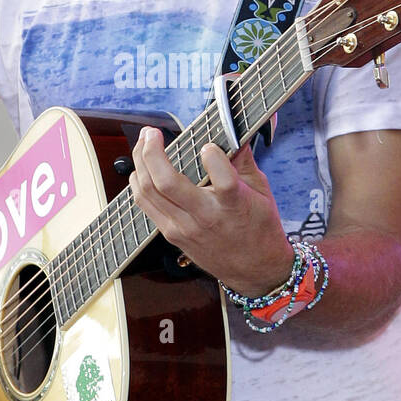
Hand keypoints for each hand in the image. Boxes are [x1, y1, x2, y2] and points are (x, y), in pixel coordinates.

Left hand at [129, 128, 292, 296]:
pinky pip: (146, 205)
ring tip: (143, 144)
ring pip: (148, 193)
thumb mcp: (261, 191)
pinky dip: (139, 183)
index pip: (222, 178)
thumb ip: (243, 159)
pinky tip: (141, 169)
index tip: (209, 146)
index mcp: (234, 205)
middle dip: (151, 151)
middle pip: (166, 183)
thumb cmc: (260, 228)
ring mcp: (184, 228)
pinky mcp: (172, 235)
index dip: (213, 156)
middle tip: (151, 132)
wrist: (254, 271)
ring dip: (140, 163)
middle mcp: (205, 217)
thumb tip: (234, 130)